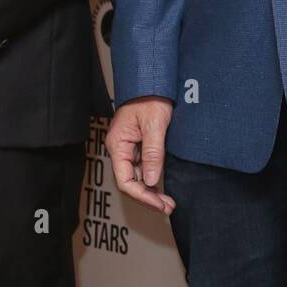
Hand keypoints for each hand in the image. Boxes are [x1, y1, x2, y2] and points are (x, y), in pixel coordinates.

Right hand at [106, 97, 175, 213]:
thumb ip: (152, 153)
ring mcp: (129, 147)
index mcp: (118, 144)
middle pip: (130, 181)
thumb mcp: (154, 125)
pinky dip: (152, 178)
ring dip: (151, 190)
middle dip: (147, 197)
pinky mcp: (139, 145)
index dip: (142, 195)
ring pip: (137, 176)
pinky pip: (143, 167)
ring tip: (167, 201)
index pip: (125, 180)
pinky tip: (162, 186)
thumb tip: (151, 180)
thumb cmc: (150, 97)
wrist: (152, 80)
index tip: (158, 204)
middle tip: (167, 206)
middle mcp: (121, 148)